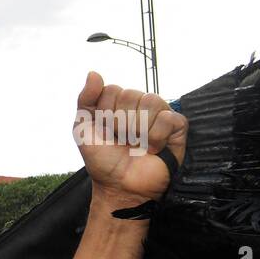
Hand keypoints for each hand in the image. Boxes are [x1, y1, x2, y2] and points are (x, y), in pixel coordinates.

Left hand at [73, 71, 187, 204]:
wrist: (120, 185)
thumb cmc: (102, 159)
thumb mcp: (82, 129)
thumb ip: (85, 99)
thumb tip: (93, 72)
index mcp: (117, 103)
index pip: (112, 89)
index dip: (105, 112)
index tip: (104, 130)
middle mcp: (139, 106)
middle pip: (131, 94)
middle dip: (120, 123)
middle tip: (121, 141)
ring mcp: (158, 114)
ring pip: (151, 102)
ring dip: (138, 130)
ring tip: (136, 145)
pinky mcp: (177, 127)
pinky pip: (168, 117)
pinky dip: (156, 136)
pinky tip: (152, 148)